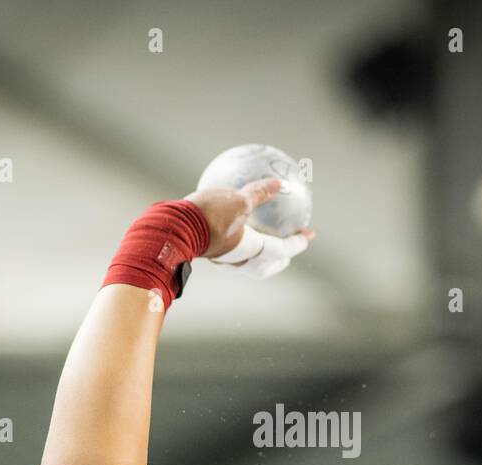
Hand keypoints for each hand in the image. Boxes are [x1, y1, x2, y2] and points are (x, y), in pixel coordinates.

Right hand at [183, 178, 314, 260]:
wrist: (171, 227)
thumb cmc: (206, 215)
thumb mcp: (237, 200)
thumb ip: (259, 193)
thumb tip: (280, 184)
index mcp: (251, 250)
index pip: (282, 250)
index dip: (298, 242)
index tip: (310, 234)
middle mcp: (239, 260)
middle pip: (267, 265)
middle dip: (280, 258)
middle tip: (289, 248)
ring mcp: (223, 259)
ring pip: (249, 263)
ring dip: (262, 256)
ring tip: (265, 243)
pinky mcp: (210, 252)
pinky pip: (233, 250)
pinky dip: (242, 244)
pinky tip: (237, 226)